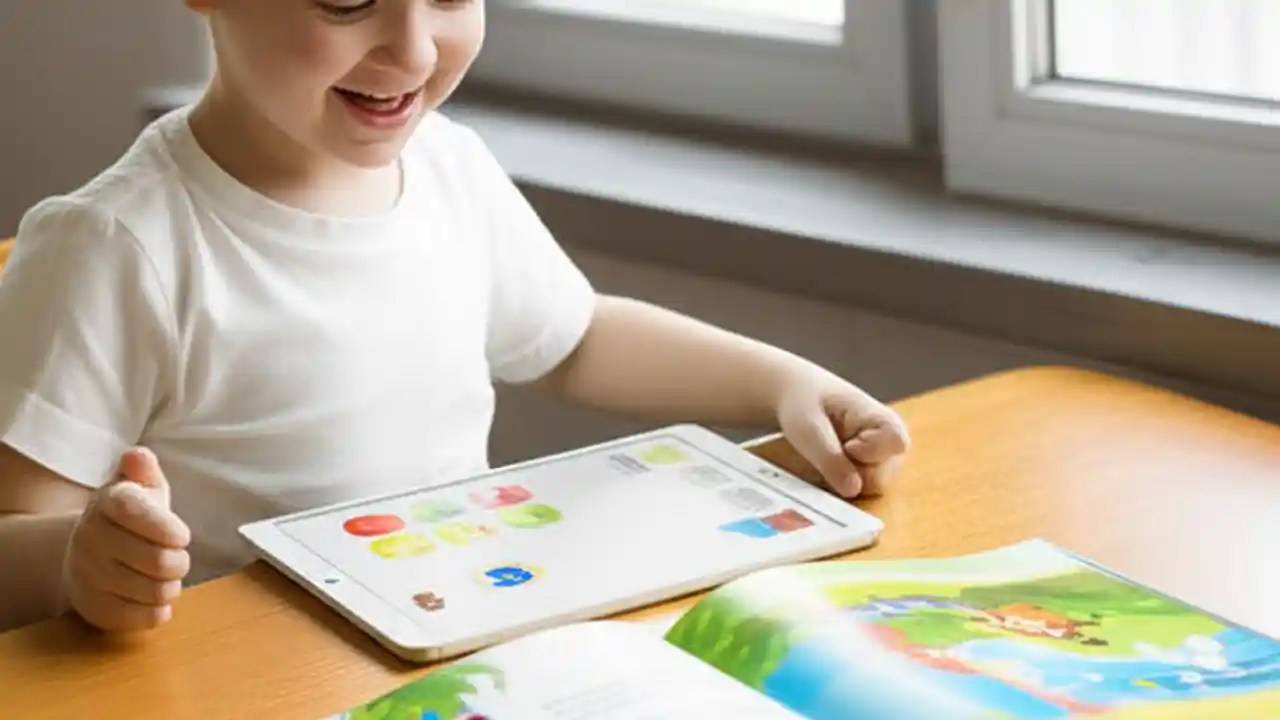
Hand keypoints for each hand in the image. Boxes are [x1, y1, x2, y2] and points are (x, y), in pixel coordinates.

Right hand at [63, 448, 190, 631]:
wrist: (86, 552)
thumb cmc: (130, 517)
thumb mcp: (141, 487)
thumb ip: (144, 470)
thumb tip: (138, 455)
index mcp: (107, 502)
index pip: (137, 513)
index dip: (168, 529)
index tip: (182, 537)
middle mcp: (90, 537)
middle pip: (158, 561)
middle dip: (180, 563)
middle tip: (177, 559)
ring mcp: (87, 574)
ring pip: (154, 591)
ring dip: (171, 587)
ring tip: (165, 577)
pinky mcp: (91, 607)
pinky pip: (140, 618)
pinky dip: (158, 611)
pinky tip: (154, 598)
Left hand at [774, 370, 909, 497]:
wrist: (798, 396)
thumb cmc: (805, 403)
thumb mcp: (808, 428)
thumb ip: (830, 459)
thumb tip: (854, 490)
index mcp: (883, 418)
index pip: (895, 445)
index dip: (869, 453)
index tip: (845, 445)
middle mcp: (891, 441)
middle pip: (884, 476)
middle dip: (852, 473)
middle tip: (830, 450)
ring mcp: (884, 458)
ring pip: (871, 487)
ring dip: (845, 478)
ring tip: (829, 453)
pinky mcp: (872, 469)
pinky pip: (860, 488)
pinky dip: (841, 482)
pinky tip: (831, 462)